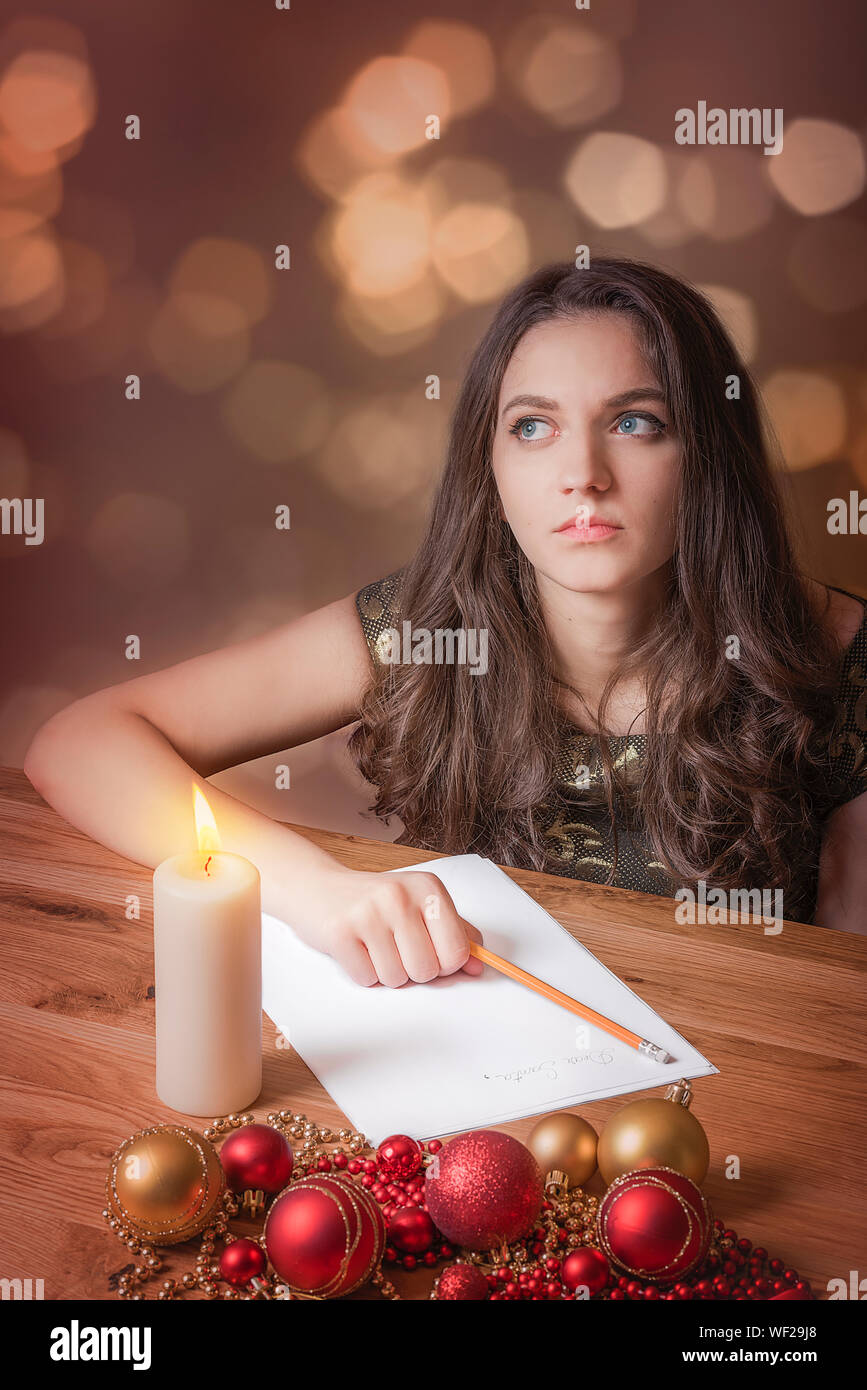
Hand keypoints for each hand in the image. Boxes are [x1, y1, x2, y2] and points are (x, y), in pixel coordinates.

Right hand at [297, 867, 484, 986]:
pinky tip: (357, 948)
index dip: (445, 964)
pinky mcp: (339, 932)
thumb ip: (455, 933)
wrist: (318, 888)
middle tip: (397, 948)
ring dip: (386, 972)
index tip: (431, 953)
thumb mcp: (419, 906)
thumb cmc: (375, 902)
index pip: (457, 951)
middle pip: (426, 970)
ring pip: (396, 978)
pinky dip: (363, 972)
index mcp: (428, 889)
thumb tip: (478, 966)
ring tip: (375, 946)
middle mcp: (399, 896)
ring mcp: (368, 913)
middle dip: (413, 970)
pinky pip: (367, 978)